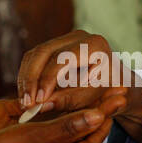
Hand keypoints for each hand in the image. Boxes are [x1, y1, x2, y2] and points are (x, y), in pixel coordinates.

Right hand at [16, 30, 141, 141]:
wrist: (118, 86)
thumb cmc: (109, 95)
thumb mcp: (93, 101)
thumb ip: (69, 101)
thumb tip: (40, 106)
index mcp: (95, 45)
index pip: (63, 58)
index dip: (47, 80)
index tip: (37, 102)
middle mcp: (80, 36)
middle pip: (44, 51)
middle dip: (32, 79)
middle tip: (25, 102)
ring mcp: (66, 38)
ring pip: (35, 54)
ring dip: (26, 78)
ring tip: (23, 102)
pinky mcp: (55, 46)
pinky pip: (33, 58)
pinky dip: (27, 76)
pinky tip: (25, 95)